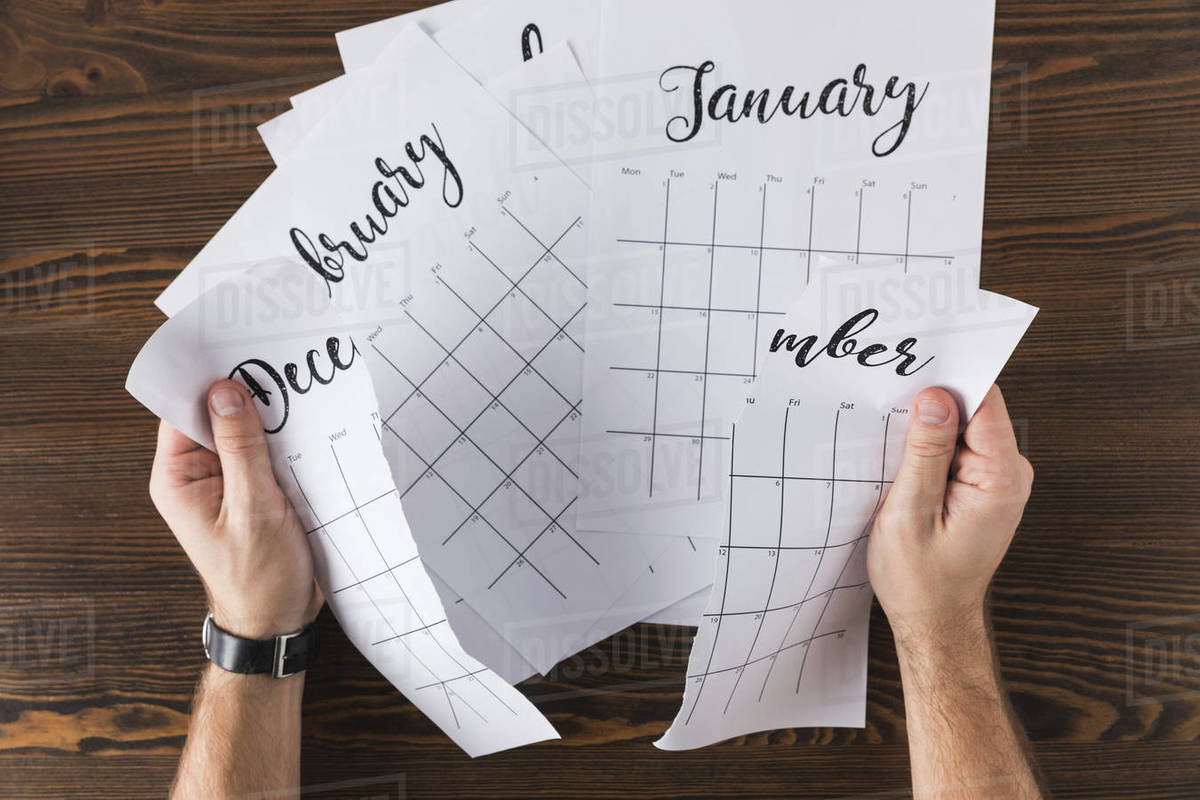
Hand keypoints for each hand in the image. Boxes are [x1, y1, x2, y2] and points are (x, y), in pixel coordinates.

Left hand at [150, 380, 322, 638]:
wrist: (277, 621)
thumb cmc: (259, 577)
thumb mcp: (254, 508)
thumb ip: (241, 448)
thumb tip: (226, 391)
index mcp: (178, 480)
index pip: (183, 412)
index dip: (207, 381)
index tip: (235, 350)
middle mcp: (196, 476)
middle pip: (215, 416)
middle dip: (246, 394)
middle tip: (280, 367)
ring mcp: (226, 482)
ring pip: (244, 431)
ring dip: (271, 418)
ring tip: (300, 395)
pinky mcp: (254, 489)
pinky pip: (265, 451)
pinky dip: (285, 440)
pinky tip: (308, 427)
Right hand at [867, 384, 1032, 647]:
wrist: (932, 620)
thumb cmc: (920, 580)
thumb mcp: (911, 511)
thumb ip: (926, 452)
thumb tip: (935, 398)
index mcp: (1001, 479)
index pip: (984, 402)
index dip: (948, 383)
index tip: (915, 375)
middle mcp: (1008, 475)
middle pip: (971, 411)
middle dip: (930, 409)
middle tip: (889, 424)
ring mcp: (996, 480)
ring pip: (959, 429)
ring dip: (924, 433)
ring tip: (893, 459)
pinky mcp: (980, 486)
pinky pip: (955, 449)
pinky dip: (926, 451)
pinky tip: (902, 472)